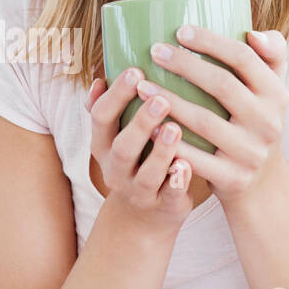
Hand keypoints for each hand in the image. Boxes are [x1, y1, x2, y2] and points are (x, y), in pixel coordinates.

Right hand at [85, 67, 193, 237]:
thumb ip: (111, 110)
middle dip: (140, 123)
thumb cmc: (137, 160)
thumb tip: (101, 78)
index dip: (116, 95)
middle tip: (160, 99)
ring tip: (175, 128)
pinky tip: (187, 165)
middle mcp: (116, 170)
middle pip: (123, 147)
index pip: (101, 118)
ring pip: (147, 174)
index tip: (135, 71)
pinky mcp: (164, 206)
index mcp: (103, 146)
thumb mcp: (116, 137)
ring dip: (160, 151)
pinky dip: (178, 181)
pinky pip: (170, 196)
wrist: (143, 216)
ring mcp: (139, 191)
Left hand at [137, 25, 288, 211]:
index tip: (180, 30)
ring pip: (204, 121)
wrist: (263, 183)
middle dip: (185, 65)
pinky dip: (171, 143)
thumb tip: (252, 32)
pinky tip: (148, 128)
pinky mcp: (232, 178)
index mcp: (277, 94)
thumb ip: (272, 54)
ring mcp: (250, 152)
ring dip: (170, 101)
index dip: (212, 42)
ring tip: (142, 86)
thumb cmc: (257, 121)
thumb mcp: (273, 89)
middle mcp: (268, 122)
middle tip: (154, 51)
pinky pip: (195, 158)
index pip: (245, 58)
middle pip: (222, 85)